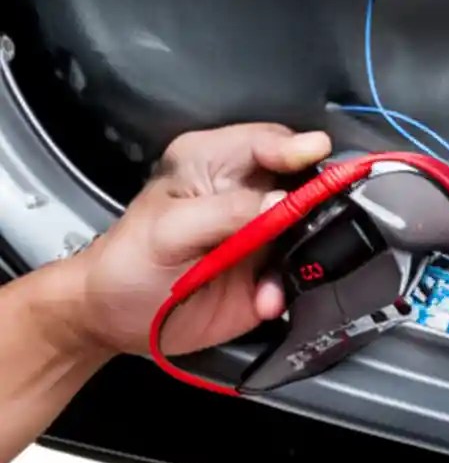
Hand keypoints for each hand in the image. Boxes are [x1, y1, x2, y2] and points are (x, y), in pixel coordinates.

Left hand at [73, 123, 331, 355]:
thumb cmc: (128, 264)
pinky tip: (265, 301)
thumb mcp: (169, 232)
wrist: (115, 320)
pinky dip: (288, 290)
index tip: (316, 157)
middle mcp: (248, 192)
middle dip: (319, 204)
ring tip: (275, 277)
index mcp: (215, 163)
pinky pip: (302, 274)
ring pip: (315, 228)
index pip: (268, 141)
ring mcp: (264, 232)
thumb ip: (227, 213)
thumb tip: (283, 202)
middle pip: (305, 181)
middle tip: (320, 224)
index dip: (296, 149)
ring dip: (306, 254)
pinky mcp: (272, 271)